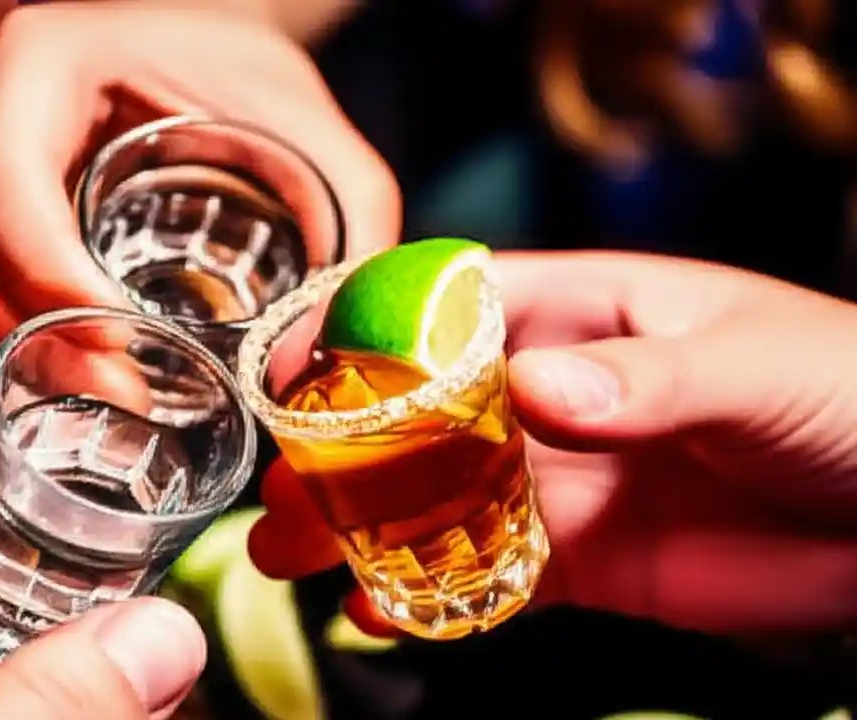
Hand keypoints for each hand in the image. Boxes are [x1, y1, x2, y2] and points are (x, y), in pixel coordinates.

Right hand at [0, 2, 400, 370]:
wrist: (212, 61)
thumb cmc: (255, 92)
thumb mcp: (322, 147)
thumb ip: (351, 233)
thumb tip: (299, 368)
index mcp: (47, 59)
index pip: (1, 173)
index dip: (43, 274)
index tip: (121, 345)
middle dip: (18, 333)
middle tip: (115, 396)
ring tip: (83, 393)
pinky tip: (43, 366)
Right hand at [250, 251, 856, 637]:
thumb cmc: (854, 390)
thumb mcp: (755, 363)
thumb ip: (646, 378)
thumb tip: (537, 389)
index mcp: (586, 313)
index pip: (453, 305)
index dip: (365, 325)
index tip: (295, 358)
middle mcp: (558, 393)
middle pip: (422, 413)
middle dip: (342, 446)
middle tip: (277, 487)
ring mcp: (567, 479)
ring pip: (440, 499)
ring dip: (365, 524)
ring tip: (293, 553)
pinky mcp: (588, 561)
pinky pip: (493, 576)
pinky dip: (433, 594)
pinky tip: (381, 610)